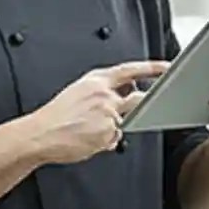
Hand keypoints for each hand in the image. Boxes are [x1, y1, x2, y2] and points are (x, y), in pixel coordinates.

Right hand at [27, 60, 169, 164]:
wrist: (41, 134)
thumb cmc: (55, 115)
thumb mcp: (78, 92)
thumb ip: (102, 91)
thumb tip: (120, 95)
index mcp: (96, 81)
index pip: (131, 70)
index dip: (152, 69)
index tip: (167, 68)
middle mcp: (105, 96)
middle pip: (138, 98)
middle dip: (143, 104)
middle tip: (142, 108)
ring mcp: (109, 115)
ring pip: (124, 121)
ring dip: (112, 127)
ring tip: (88, 128)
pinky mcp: (109, 134)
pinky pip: (114, 138)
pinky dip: (104, 140)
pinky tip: (88, 138)